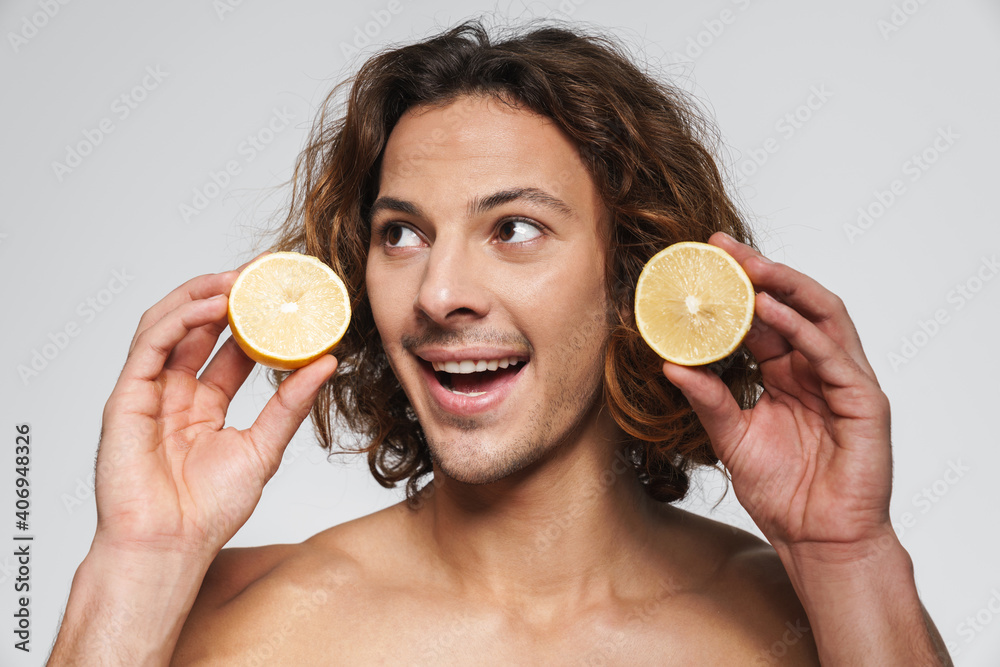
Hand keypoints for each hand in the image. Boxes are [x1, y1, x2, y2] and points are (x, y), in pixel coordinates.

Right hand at [92, 263, 337, 559]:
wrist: (170, 546)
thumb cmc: (209, 510)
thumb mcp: (264, 446)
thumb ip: (291, 404)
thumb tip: (327, 363)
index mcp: (204, 403)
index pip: (230, 347)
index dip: (254, 317)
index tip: (283, 294)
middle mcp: (175, 392)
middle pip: (198, 327)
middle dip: (228, 295)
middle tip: (261, 272)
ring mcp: (148, 392)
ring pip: (169, 325)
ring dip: (201, 296)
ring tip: (237, 279)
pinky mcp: (126, 397)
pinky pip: (149, 345)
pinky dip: (178, 318)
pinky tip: (210, 305)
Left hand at [663, 232, 891, 549]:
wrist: (815, 538)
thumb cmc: (780, 490)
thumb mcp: (731, 436)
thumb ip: (707, 399)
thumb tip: (669, 364)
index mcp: (787, 373)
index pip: (764, 318)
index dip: (737, 288)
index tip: (703, 262)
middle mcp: (816, 369)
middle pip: (794, 304)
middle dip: (760, 272)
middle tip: (723, 248)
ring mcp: (844, 381)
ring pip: (821, 316)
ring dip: (785, 286)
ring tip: (748, 266)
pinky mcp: (865, 401)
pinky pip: (833, 355)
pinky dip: (802, 329)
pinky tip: (771, 312)